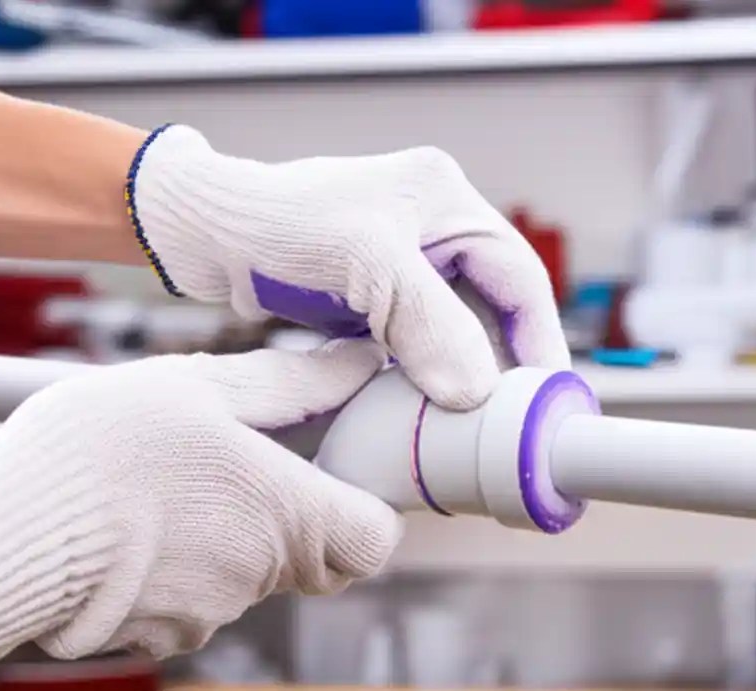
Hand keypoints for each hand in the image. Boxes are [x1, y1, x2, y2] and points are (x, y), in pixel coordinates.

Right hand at [0, 341, 400, 666]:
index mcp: (285, 513)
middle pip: (312, 551)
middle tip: (232, 457)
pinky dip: (179, 561)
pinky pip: (196, 593)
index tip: (331, 464)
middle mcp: (259, 575)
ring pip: (250, 570)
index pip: (375, 537)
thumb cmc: (94, 455)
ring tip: (163, 480)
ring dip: (224, 528)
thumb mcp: (193, 386)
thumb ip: (285, 382)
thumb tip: (353, 364)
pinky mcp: (162, 634)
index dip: (364, 501)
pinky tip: (133, 521)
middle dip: (286, 507)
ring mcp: (210, 612)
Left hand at [133, 125, 568, 409]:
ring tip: (473, 427)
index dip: (539, 337)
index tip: (548, 394)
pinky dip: (421, 375)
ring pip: (453, 329)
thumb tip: (475, 391)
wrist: (207, 234)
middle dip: (502, 362)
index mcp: (445, 198)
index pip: (518, 276)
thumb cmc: (278, 225)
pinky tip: (422, 411)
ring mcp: (400, 261)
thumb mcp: (366, 265)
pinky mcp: (370, 293)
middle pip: (491, 306)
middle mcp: (431, 226)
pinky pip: (414, 342)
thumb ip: (428, 323)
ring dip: (460, 373)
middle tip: (513, 421)